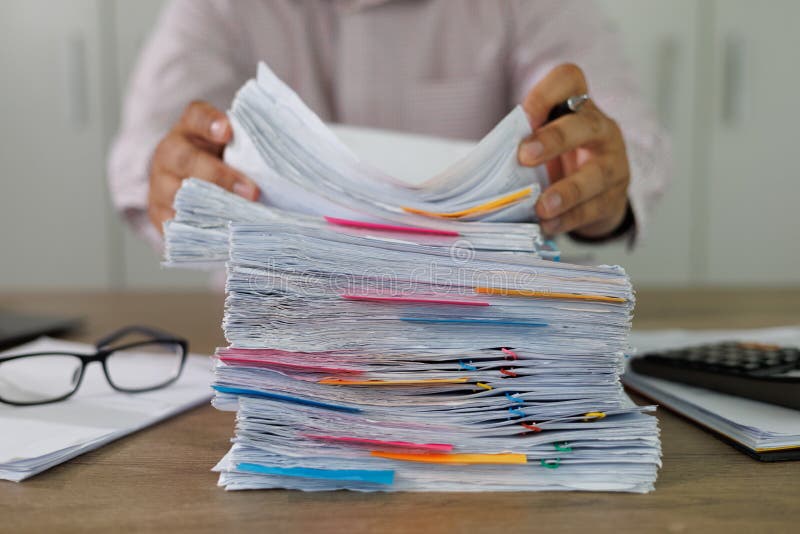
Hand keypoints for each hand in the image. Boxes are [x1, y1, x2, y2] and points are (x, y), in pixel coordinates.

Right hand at [148, 101, 259, 232]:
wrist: (189, 185)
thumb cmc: (222, 163)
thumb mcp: (233, 149)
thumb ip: (251, 150)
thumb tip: (290, 166)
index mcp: (190, 129)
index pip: (196, 117)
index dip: (209, 123)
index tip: (228, 131)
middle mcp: (170, 153)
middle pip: (184, 159)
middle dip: (219, 176)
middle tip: (251, 192)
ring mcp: (160, 185)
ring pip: (176, 194)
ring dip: (209, 208)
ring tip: (239, 219)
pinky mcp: (159, 214)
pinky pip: (173, 225)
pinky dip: (196, 232)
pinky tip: (220, 238)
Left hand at [518, 64, 630, 238]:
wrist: (597, 194)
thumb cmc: (558, 161)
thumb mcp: (542, 143)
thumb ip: (520, 143)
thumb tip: (480, 164)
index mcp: (577, 107)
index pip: (570, 79)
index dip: (546, 92)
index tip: (525, 115)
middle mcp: (601, 129)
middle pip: (584, 124)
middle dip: (554, 139)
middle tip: (524, 156)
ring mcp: (613, 163)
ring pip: (597, 173)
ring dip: (567, 191)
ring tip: (542, 207)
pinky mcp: (614, 197)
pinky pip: (594, 208)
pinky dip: (569, 218)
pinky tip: (549, 225)